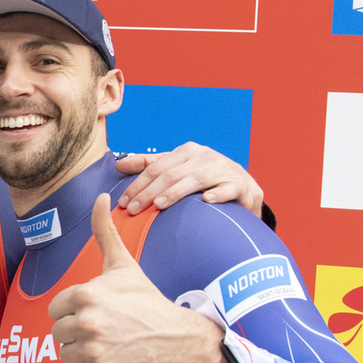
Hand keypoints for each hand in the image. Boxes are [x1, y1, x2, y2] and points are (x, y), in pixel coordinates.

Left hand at [49, 196, 222, 362]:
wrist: (175, 338)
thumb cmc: (146, 301)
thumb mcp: (123, 265)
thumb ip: (104, 232)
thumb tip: (100, 197)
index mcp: (85, 295)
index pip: (55, 309)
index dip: (73, 310)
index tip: (96, 310)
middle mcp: (86, 322)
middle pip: (58, 332)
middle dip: (77, 330)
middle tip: (104, 327)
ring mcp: (92, 350)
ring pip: (65, 353)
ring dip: (82, 350)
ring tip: (108, 341)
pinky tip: (112, 356)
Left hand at [115, 141, 263, 216]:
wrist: (243, 186)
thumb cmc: (204, 178)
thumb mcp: (177, 168)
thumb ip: (149, 166)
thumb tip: (118, 165)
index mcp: (186, 152)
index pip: (156, 168)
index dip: (137, 184)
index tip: (123, 203)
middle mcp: (203, 157)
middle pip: (171, 174)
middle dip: (149, 192)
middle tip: (133, 210)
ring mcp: (222, 169)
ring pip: (195, 179)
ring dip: (176, 192)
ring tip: (159, 205)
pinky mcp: (239, 185)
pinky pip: (228, 189)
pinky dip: (218, 194)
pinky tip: (206, 201)